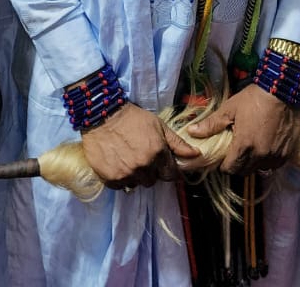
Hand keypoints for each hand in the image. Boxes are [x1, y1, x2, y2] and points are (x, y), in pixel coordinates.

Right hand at [80, 103, 199, 189]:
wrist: (102, 114)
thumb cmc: (132, 118)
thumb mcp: (158, 125)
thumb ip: (177, 143)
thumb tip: (196, 154)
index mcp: (157, 153)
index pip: (170, 175)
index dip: (167, 169)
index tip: (162, 164)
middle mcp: (143, 167)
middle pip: (152, 180)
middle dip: (150, 171)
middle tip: (141, 157)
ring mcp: (126, 174)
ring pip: (136, 184)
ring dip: (135, 175)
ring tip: (128, 159)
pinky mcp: (110, 178)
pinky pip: (120, 186)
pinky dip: (120, 178)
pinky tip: (117, 163)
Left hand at [184, 84, 299, 173]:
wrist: (283, 90)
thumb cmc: (254, 98)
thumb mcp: (230, 109)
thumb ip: (211, 124)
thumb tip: (191, 132)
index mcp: (244, 146)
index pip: (230, 169)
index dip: (225, 165)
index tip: (224, 156)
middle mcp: (261, 155)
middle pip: (245, 171)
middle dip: (238, 165)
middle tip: (236, 152)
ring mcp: (276, 156)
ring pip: (260, 169)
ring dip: (254, 163)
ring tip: (251, 148)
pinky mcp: (288, 153)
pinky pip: (274, 164)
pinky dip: (268, 159)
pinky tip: (265, 146)